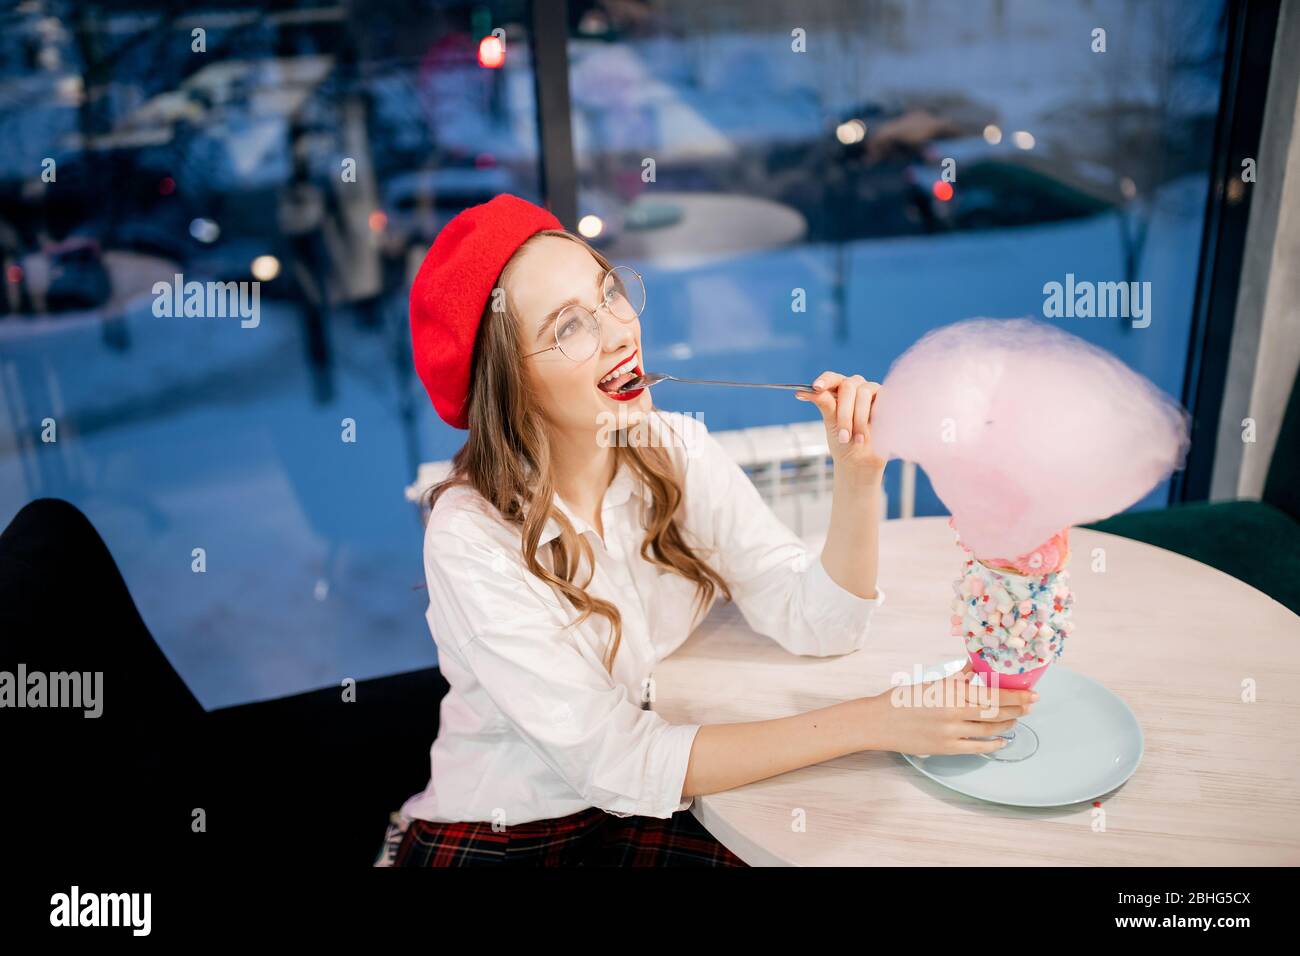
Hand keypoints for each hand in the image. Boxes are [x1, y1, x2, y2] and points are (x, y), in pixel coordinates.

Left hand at [795, 371, 885, 478]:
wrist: (862, 459)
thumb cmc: (844, 441)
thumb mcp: (832, 424)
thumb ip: (824, 404)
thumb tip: (802, 391)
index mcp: (838, 389)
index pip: (831, 378)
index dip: (825, 381)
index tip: (816, 388)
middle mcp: (854, 386)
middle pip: (847, 387)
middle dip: (844, 413)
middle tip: (844, 436)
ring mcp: (871, 391)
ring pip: (863, 393)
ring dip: (859, 419)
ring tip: (858, 440)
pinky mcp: (887, 399)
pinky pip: (881, 400)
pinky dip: (875, 415)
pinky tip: (874, 428)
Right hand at [859, 666, 1037, 755]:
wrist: (880, 722)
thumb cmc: (902, 699)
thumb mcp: (931, 683)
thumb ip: (957, 678)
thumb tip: (975, 667)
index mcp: (951, 691)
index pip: (992, 693)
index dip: (1015, 695)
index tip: (1031, 693)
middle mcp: (954, 710)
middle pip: (996, 711)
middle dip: (1018, 708)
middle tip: (1031, 704)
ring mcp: (952, 731)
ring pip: (990, 729)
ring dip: (1008, 724)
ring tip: (1017, 719)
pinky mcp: (947, 748)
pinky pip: (978, 747)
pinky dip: (993, 744)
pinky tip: (1002, 740)